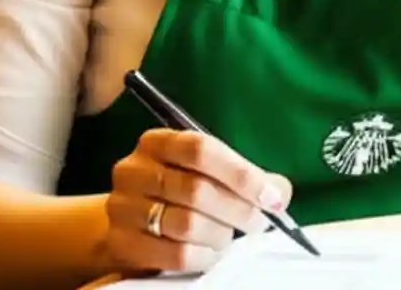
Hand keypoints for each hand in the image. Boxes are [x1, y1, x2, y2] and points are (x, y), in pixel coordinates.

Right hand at [104, 129, 292, 272]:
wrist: (131, 225)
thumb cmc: (177, 194)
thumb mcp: (208, 174)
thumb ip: (246, 178)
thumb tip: (278, 192)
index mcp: (158, 142)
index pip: (202, 150)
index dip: (241, 175)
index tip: (270, 197)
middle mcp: (133, 170)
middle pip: (196, 189)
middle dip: (238, 210)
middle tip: (257, 222)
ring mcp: (123, 207)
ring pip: (187, 224)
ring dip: (220, 235)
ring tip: (227, 237)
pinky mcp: (122, 243)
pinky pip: (175, 255)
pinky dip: (204, 257)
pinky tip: (209, 253)